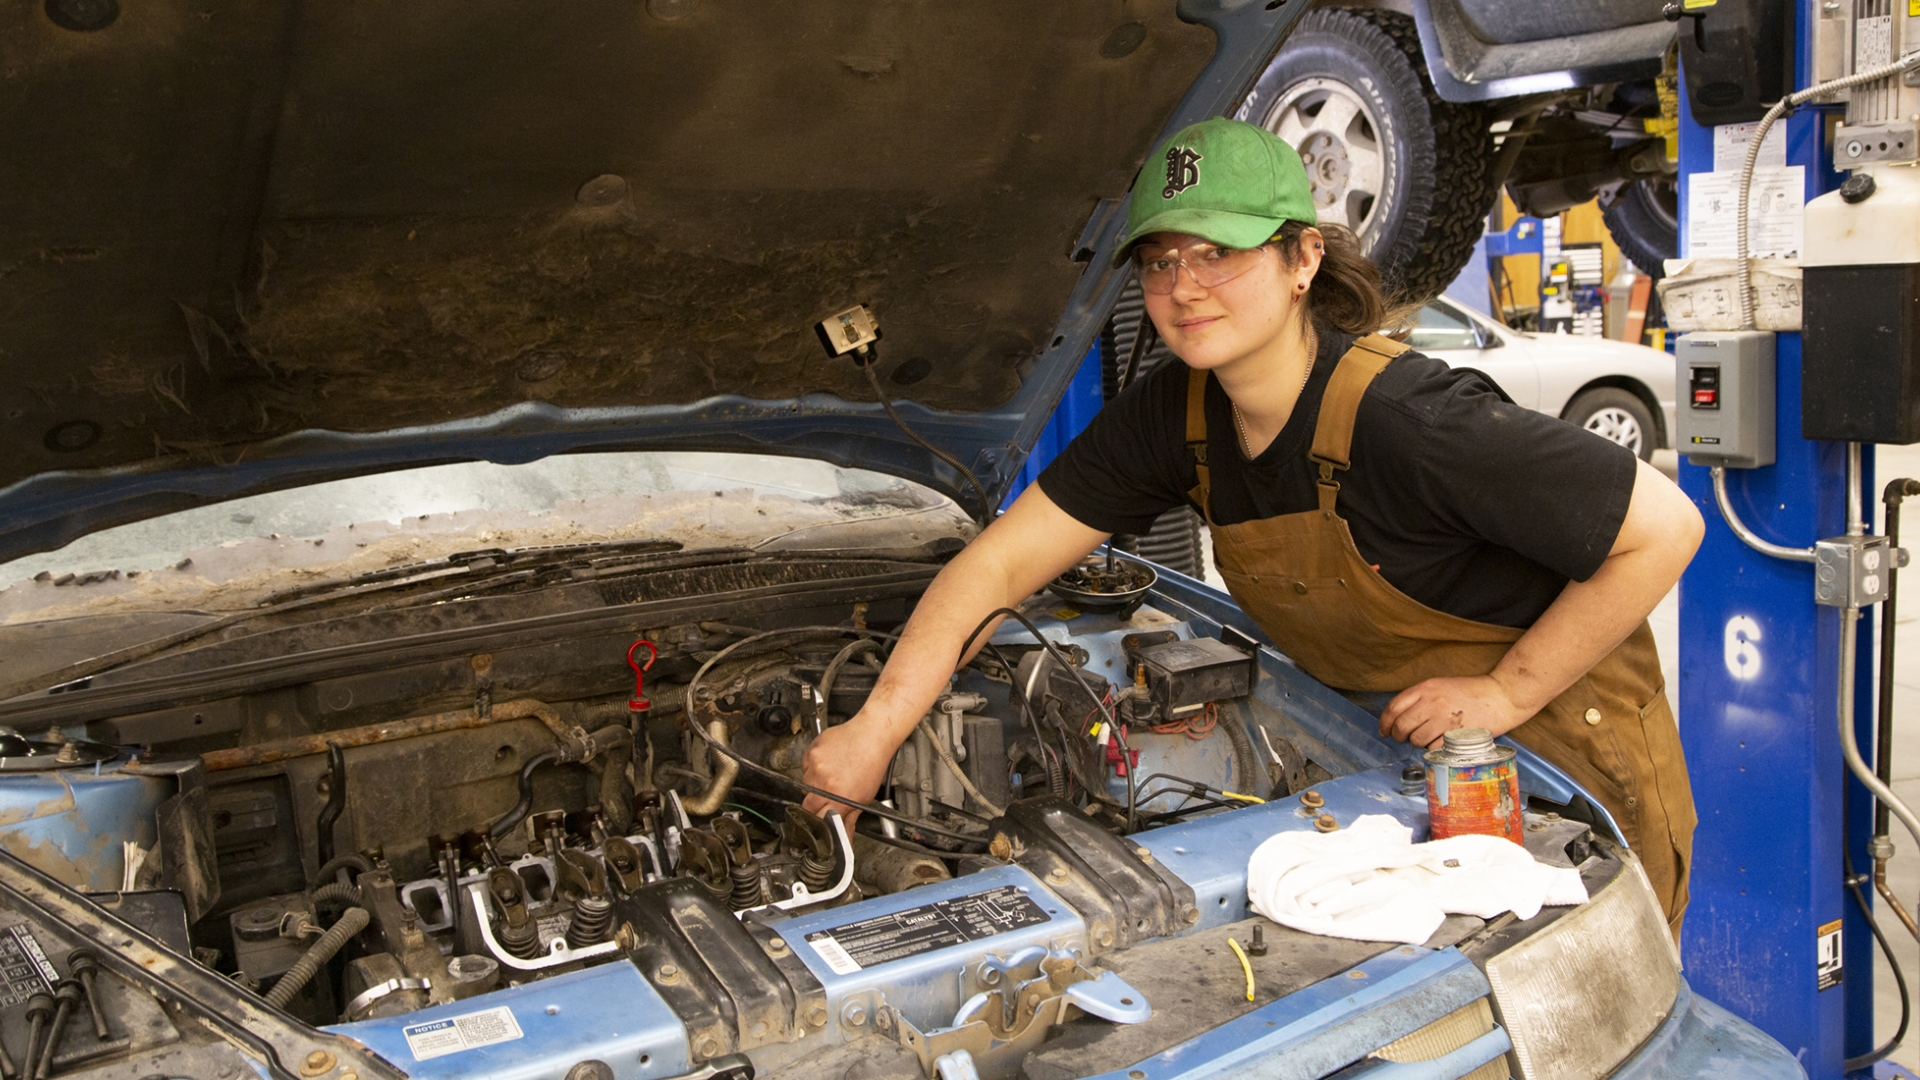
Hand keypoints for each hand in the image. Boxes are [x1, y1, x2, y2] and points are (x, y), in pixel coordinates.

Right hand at [801, 717, 898, 824]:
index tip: (820, 818)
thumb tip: (844, 837)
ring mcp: (816, 767)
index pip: (817, 818)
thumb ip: (849, 819)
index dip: (818, 820)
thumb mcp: (865, 797)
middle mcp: (825, 783)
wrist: (872, 736)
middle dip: (814, 804)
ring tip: (831, 775)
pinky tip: (828, 763)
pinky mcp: (811, 753)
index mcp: (840, 798)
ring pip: (805, 784)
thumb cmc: (872, 763)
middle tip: (826, 796)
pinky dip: (812, 767)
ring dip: (814, 784)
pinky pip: (804, 766)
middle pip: (806, 804)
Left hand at [1379, 675, 1531, 748]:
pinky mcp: (1455, 734)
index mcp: (1425, 688)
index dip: (1385, 722)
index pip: (1394, 707)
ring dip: (1418, 743)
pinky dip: (1434, 749)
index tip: (1385, 730)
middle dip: (1398, 736)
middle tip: (1402, 739)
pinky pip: (1433, 748)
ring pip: (1416, 739)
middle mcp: (1431, 702)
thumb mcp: (1441, 686)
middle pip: (1401, 726)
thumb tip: (1401, 717)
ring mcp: (1443, 718)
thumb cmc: (1471, 692)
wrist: (1501, 695)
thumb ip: (1421, 698)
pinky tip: (1441, 744)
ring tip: (1428, 739)